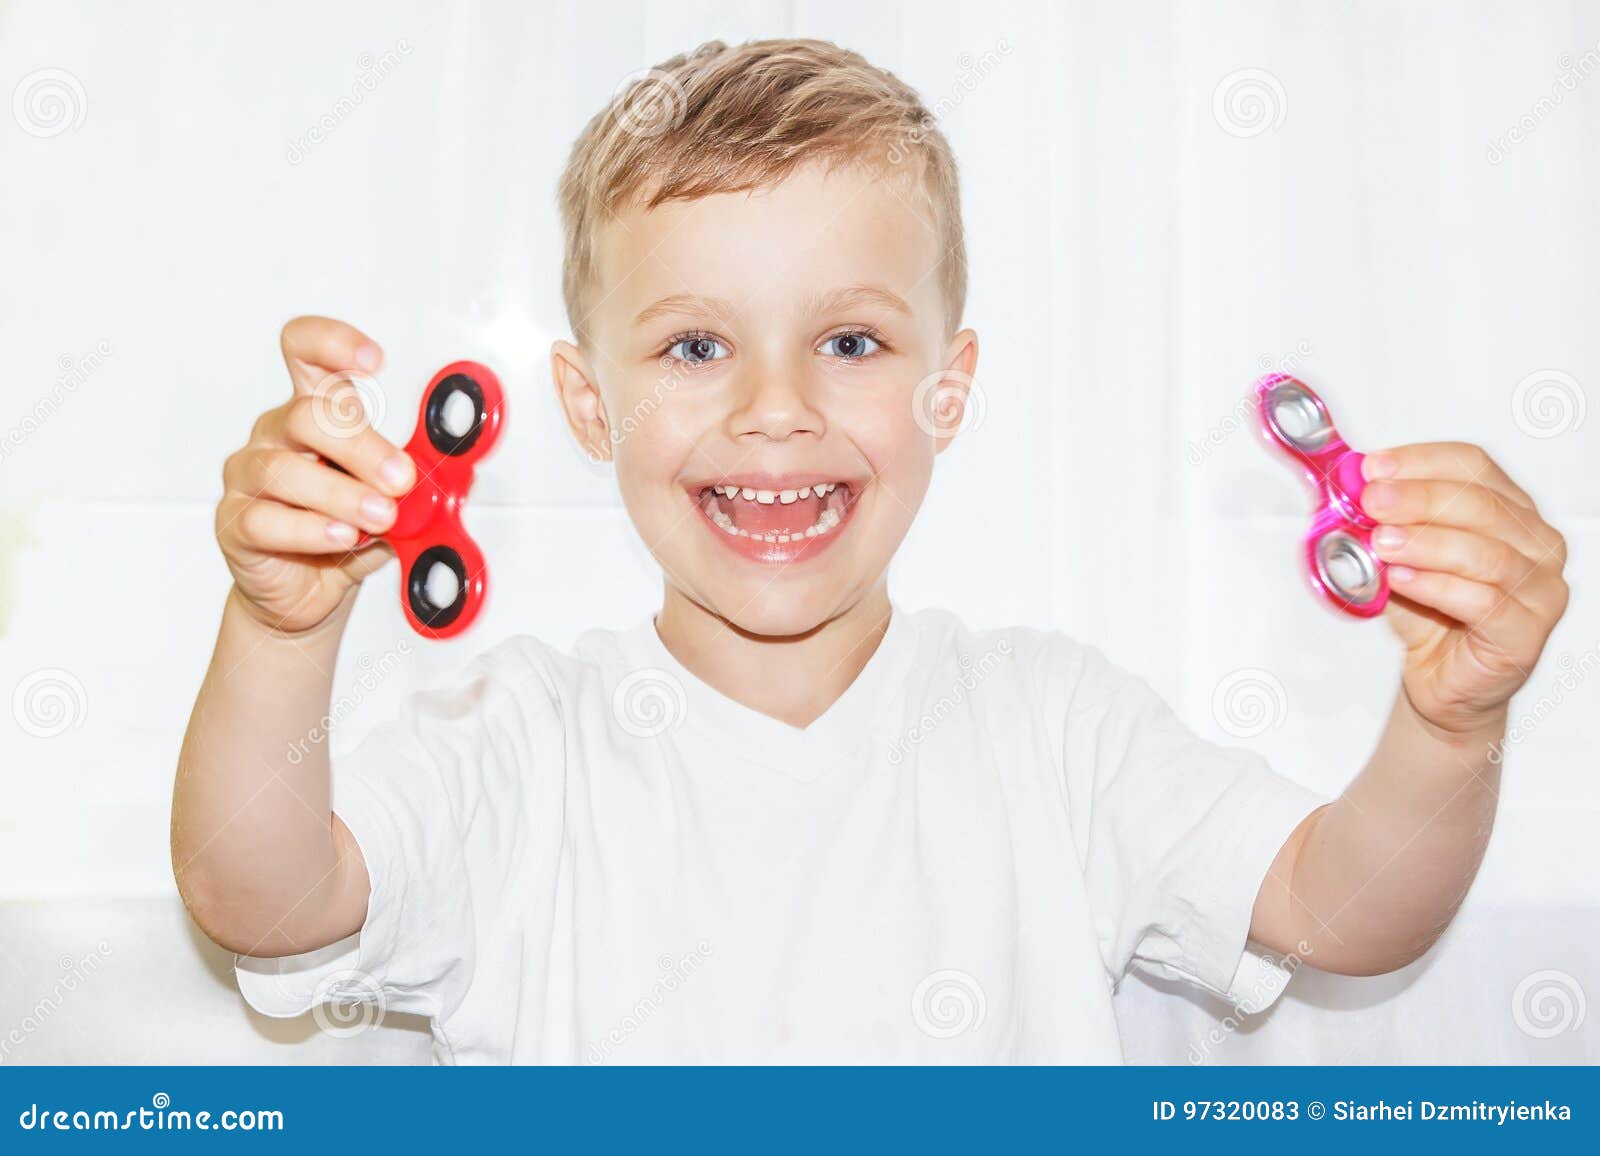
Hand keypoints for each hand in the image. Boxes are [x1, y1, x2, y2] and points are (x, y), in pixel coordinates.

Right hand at [217, 317, 415, 634]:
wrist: (306, 594)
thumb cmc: (345, 534)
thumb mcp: (389, 501)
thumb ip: (411, 484)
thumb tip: (446, 478)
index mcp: (314, 413)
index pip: (306, 352)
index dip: (334, 344)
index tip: (374, 361)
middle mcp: (276, 434)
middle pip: (306, 416)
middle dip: (361, 446)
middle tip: (399, 478)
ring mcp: (249, 476)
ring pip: (284, 470)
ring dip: (342, 494)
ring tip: (381, 517)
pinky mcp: (235, 523)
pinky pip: (265, 519)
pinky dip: (310, 529)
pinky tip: (341, 537)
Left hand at [1359, 442, 1568, 735]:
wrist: (1440, 679)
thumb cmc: (1428, 613)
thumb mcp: (1395, 555)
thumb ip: (1377, 521)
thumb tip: (1343, 486)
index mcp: (1509, 509)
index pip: (1473, 466)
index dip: (1421, 461)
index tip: (1374, 467)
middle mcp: (1535, 543)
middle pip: (1480, 504)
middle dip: (1418, 499)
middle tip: (1371, 501)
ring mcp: (1539, 588)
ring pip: (1486, 553)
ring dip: (1426, 543)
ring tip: (1380, 543)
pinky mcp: (1527, 632)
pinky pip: (1484, 601)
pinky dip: (1436, 586)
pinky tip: (1400, 579)